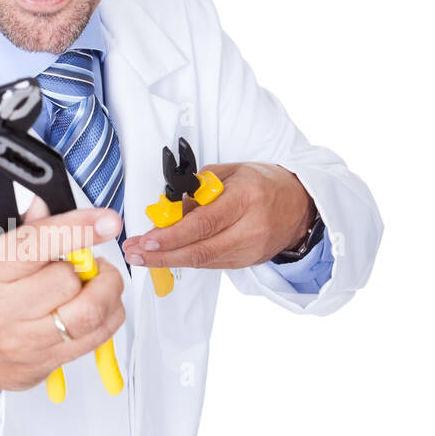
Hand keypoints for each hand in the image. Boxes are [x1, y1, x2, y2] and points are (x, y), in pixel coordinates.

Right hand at [0, 200, 124, 431]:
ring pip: (88, 314)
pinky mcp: (43, 364)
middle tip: (86, 260)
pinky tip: (100, 305)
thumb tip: (47, 205)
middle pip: (67, 281)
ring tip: (100, 281)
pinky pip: (94, 340)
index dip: (78, 229)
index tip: (107, 221)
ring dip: (107, 291)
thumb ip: (20, 231)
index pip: (35, 245)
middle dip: (86, 264)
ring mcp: (22, 343)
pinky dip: (108, 316)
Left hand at [122, 163, 315, 270]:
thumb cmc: (264, 184)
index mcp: (246, 199)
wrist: (300, 206)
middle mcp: (250, 228)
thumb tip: (171, 207)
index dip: (173, 236)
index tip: (147, 239)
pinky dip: (186, 259)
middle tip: (134, 252)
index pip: (204, 224)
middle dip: (162, 255)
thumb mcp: (232, 172)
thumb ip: (200, 188)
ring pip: (203, 261)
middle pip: (200, 251)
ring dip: (168, 260)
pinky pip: (210, 263)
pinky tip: (166, 256)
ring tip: (142, 256)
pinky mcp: (246, 262)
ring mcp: (249, 250)